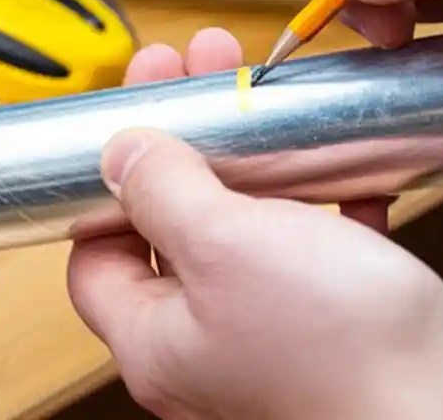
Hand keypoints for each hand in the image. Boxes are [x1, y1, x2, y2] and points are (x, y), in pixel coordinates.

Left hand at [67, 30, 442, 418]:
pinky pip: (312, 263)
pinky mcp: (331, 340)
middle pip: (170, 231)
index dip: (107, 177)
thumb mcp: (229, 246)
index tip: (136, 113)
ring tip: (265, 109)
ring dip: (252, 170)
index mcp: (155, 340)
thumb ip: (163, 193)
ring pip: (243, 241)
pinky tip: (338, 180)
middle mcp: (204, 351)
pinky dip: (319, 215)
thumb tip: (121, 154)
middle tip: (203, 83)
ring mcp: (269, 346)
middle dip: (187, 148)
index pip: (96, 248)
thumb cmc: (347, 359)